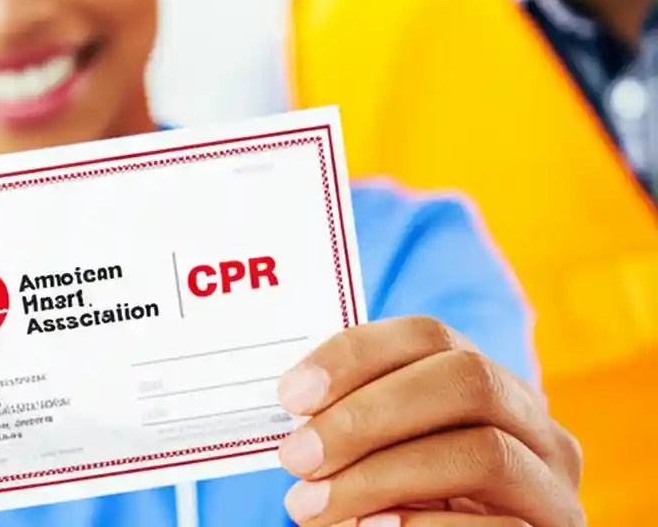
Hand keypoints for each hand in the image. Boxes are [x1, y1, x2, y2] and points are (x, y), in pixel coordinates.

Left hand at [274, 317, 583, 526]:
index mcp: (488, 386)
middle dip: (367, 416)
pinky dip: (426, 525)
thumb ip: (351, 423)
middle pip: (466, 380)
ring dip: (382, 476)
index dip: (356, 355)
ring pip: (483, 453)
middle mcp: (535, 427)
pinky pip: (500, 526)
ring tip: (311, 506)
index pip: (429, 336)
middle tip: (297, 457)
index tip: (291, 395)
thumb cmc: (400, 507)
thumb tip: (297, 404)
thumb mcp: (380, 457)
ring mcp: (553, 487)